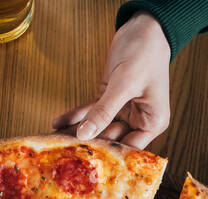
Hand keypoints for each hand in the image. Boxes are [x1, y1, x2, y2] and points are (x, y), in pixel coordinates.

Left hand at [52, 12, 170, 148]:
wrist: (144, 27)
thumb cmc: (145, 53)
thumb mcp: (124, 84)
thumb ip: (104, 111)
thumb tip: (85, 134)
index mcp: (152, 123)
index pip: (130, 148)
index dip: (109, 155)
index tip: (86, 161)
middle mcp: (138, 121)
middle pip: (111, 139)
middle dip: (88, 143)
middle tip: (64, 150)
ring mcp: (123, 111)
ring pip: (97, 126)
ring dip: (76, 131)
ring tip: (55, 139)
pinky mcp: (109, 99)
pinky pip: (91, 111)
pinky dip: (75, 115)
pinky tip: (58, 121)